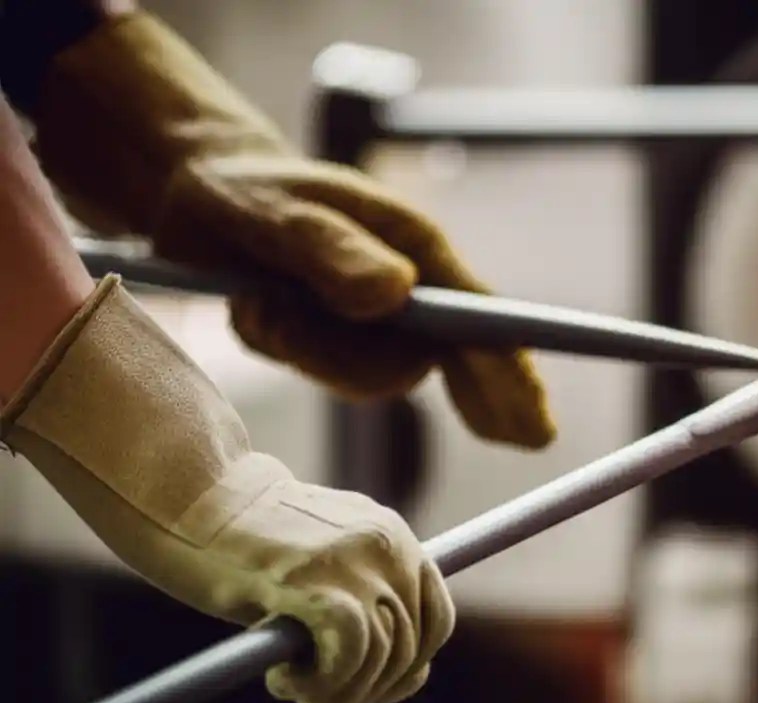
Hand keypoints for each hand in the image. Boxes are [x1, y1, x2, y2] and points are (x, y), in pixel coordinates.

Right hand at [1, 277, 454, 702]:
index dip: (408, 669)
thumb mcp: (323, 560)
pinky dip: (324, 684)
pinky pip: (349, 653)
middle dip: (371, 690)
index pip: (435, 619)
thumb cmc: (246, 536)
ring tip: (295, 691)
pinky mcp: (315, 579)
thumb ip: (362, 600)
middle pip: (409, 646)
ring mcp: (354, 561)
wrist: (191, 493)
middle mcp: (387, 546)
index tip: (373, 690)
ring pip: (380, 657)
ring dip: (340, 694)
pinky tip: (285, 680)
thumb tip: (401, 676)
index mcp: (394, 537)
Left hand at [153, 154, 554, 448]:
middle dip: (482, 397)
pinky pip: (320, 370)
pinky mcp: (332, 339)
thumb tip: (395, 294)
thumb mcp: (276, 214)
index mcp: (413, 248)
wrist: (196, 192)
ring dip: (314, 353)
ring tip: (262, 301)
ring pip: (370, 375)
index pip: (481, 316)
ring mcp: (372, 319)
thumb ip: (331, 252)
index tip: (540, 425)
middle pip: (453, 360)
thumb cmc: (245, 189)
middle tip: (524, 438)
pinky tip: (254, 304)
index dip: (514, 372)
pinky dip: (282, 346)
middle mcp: (406, 288)